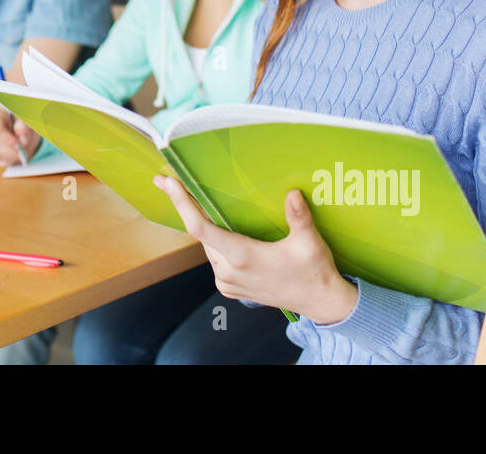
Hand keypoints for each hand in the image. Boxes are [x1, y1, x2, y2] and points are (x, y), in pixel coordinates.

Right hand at [0, 107, 41, 167]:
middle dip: (12, 150)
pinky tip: (14, 155)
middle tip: (23, 150)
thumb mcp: (27, 122)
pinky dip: (8, 160)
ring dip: (11, 156)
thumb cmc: (23, 125)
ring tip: (20, 152)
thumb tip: (21, 133)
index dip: (8, 139)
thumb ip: (24, 126)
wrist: (21, 133)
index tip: (19, 144)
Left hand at [153, 175, 358, 323]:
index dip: (181, 203)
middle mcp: (228, 272)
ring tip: (204, 203)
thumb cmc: (314, 271)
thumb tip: (293, 193)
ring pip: (208, 246)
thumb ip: (299, 217)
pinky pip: (215, 260)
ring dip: (206, 227)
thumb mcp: (309, 243)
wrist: (318, 302)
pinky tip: (224, 231)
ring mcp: (227, 283)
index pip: (200, 227)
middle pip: (201, 233)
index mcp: (242, 257)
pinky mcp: (229, 288)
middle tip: (176, 182)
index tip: (167, 183)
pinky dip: (216, 243)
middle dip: (189, 208)